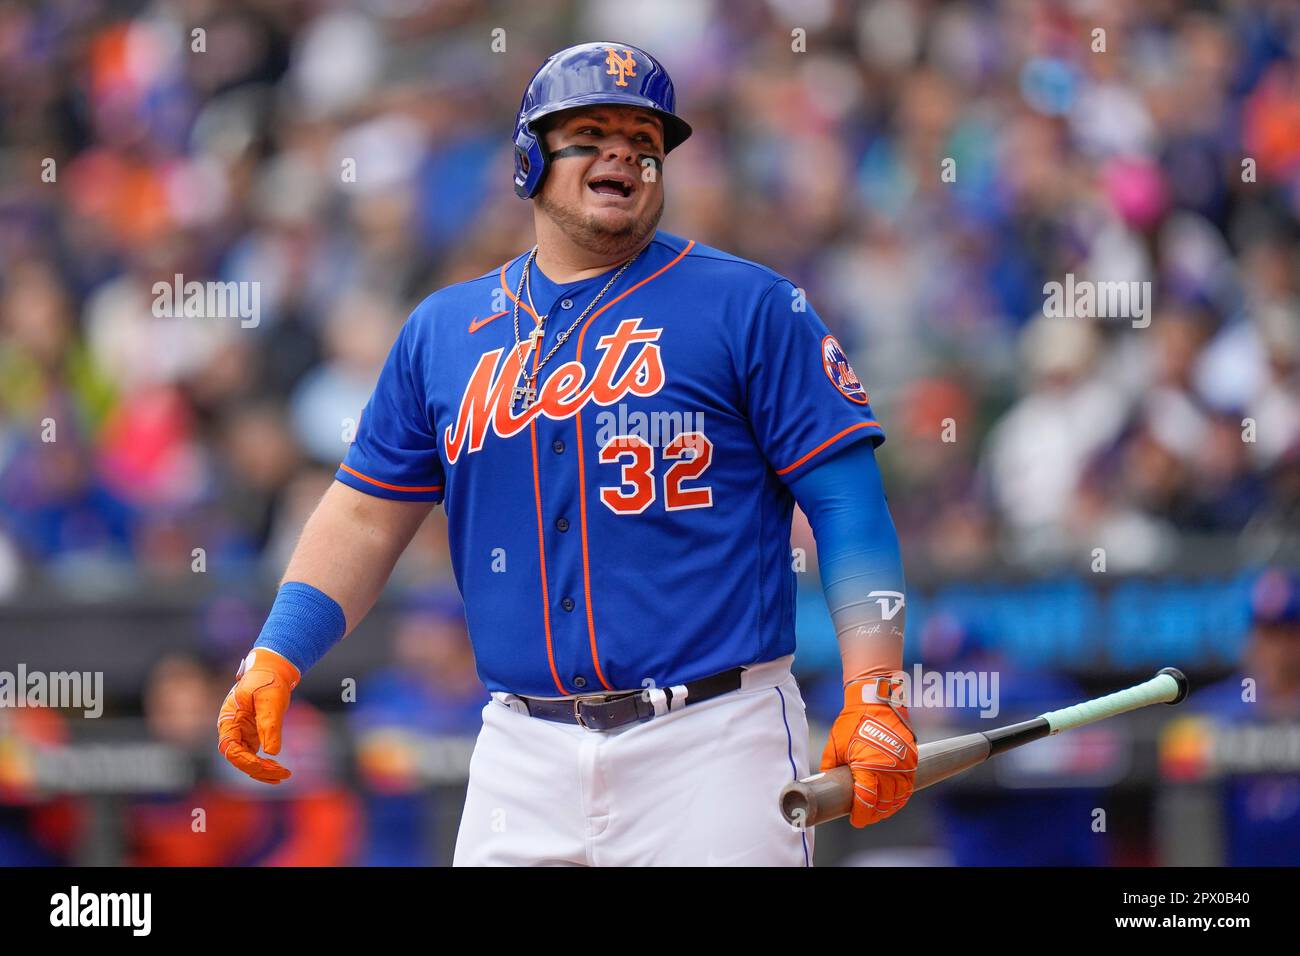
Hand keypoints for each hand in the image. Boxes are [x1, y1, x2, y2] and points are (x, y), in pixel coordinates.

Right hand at [217, 648, 299, 783]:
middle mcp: (231, 729)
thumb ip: (269, 724)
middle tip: (283, 774)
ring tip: (284, 775)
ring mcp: (241, 733)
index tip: (269, 765)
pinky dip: (265, 764)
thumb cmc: (268, 680)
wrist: (273, 669)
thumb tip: (271, 752)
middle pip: (238, 759)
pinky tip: (278, 769)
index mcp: (228, 720)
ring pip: (246, 760)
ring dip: (262, 771)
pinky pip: (254, 756)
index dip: (248, 762)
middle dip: (259, 770)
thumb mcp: (270, 700)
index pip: (231, 750)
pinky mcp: (251, 735)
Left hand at [820, 676, 917, 827]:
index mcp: (868, 767)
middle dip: (874, 814)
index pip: (866, 802)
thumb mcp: (835, 745)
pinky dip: (902, 796)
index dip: (861, 815)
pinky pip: (909, 785)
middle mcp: (889, 769)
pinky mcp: (912, 758)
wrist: (876, 700)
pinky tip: (894, 800)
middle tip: (865, 817)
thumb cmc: (852, 722)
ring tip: (879, 811)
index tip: (855, 820)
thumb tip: (826, 783)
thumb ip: (831, 767)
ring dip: (889, 808)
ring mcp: (903, 764)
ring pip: (899, 797)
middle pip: (884, 803)